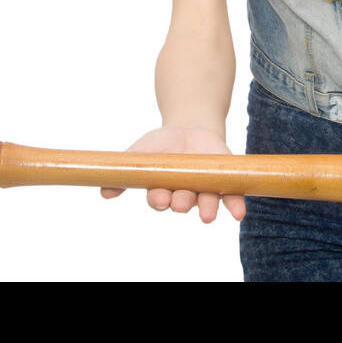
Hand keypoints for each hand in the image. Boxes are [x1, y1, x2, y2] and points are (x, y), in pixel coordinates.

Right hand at [99, 126, 245, 223]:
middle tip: (180, 203)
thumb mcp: (140, 154)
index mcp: (162, 190)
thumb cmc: (160, 145)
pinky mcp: (224, 181)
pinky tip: (239, 213)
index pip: (159, 199)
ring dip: (207, 209)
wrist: (190, 127)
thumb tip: (103, 192)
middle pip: (182, 203)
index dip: (159, 199)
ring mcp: (205, 189)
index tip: (160, 197)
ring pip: (206, 202)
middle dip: (181, 203)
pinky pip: (231, 196)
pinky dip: (235, 205)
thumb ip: (124, 171)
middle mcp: (184, 194)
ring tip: (207, 215)